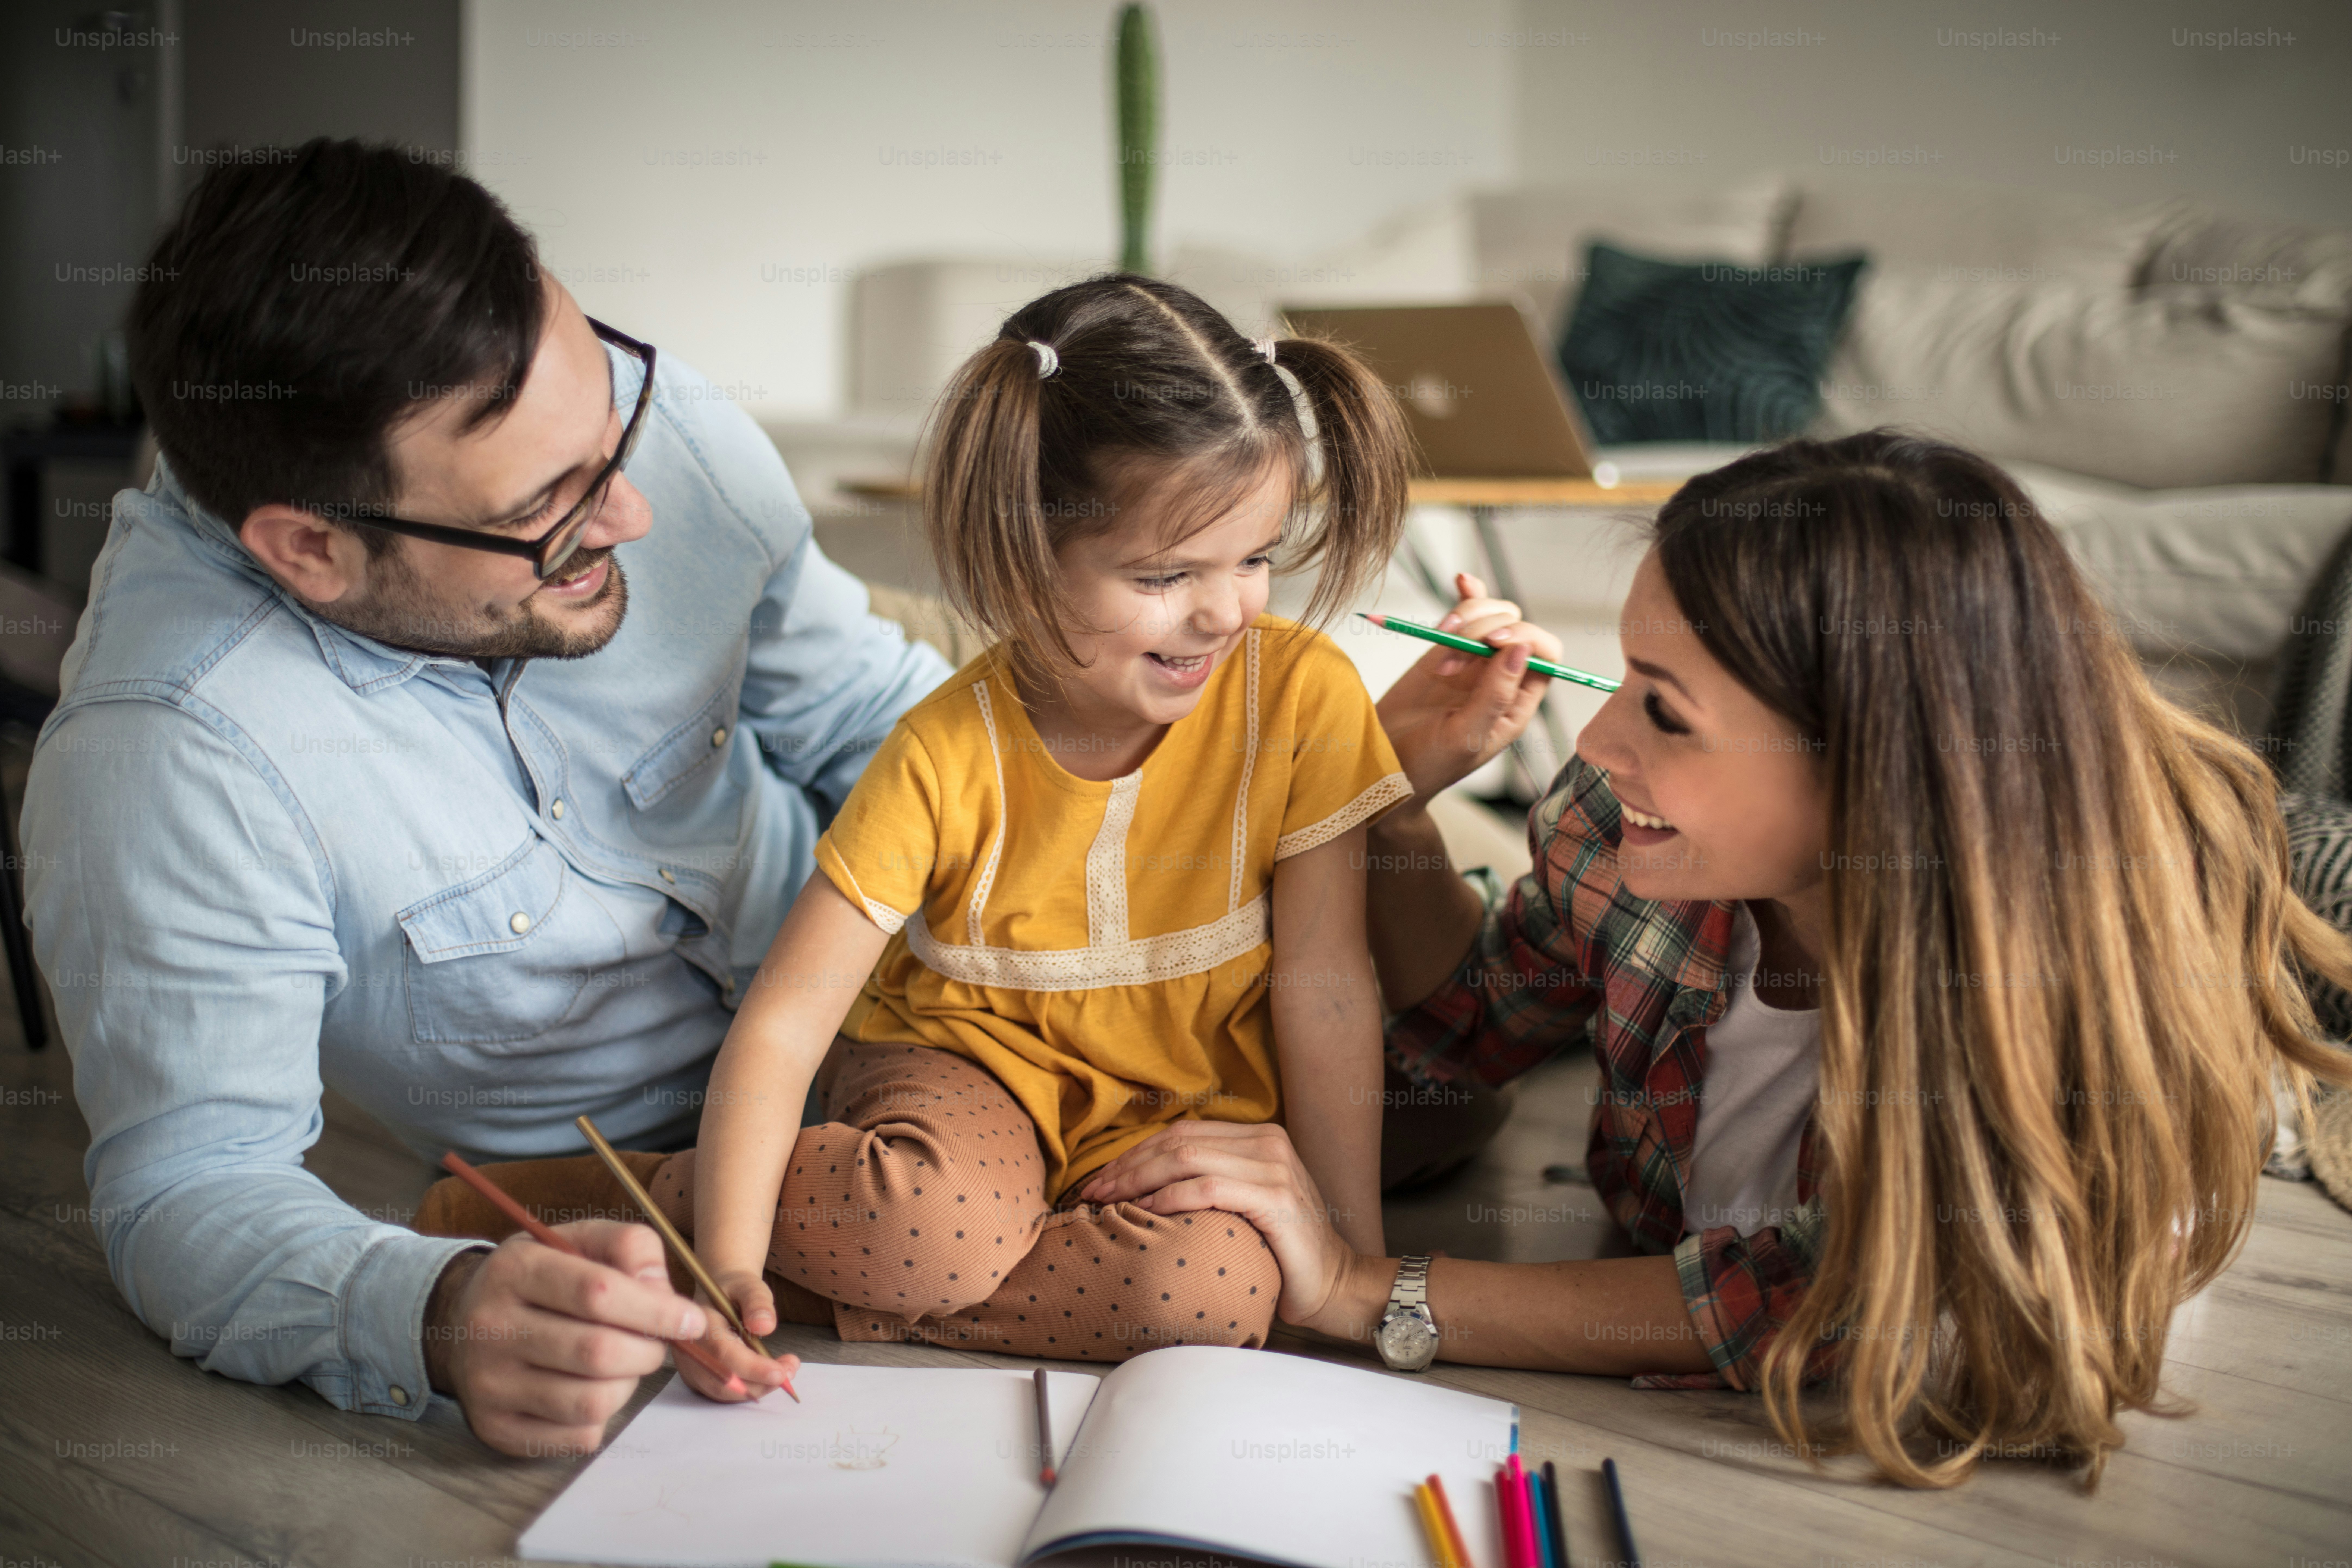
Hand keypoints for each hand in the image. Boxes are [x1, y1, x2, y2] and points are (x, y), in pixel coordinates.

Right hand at [427, 1221, 797, 1455]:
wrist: (461, 1323)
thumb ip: (631, 1247)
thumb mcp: (580, 1240)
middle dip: (648, 1351)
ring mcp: (489, 1384)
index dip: (656, 1310)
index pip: (597, 1293)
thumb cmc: (542, 1279)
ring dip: (628, 1386)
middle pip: (599, 1353)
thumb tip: (663, 1294)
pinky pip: (577, 1436)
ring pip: (591, 1402)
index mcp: (515, 1270)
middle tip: (656, 1343)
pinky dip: (603, 1417)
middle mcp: (492, 1328)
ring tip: (623, 1364)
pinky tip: (593, 1388)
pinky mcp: (496, 1428)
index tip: (690, 1320)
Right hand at [673, 1269, 793, 1403]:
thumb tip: (765, 1327)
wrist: (717, 1294)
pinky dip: (748, 1389)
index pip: (724, 1352)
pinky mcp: (696, 1377)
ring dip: (758, 1388)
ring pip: (724, 1392)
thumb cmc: (734, 1290)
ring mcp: (690, 1366)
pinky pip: (722, 1393)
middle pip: (723, 1380)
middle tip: (790, 1370)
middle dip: (761, 1383)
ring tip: (785, 1370)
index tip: (781, 1372)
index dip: (753, 1367)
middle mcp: (690, 1349)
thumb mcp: (749, 1286)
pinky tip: (766, 1375)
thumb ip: (757, 1302)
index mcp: (700, 1323)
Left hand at [1074, 1121, 1375, 1333]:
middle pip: (1178, 1142)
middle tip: (1091, 1191)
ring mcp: (1273, 1167)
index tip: (1100, 1179)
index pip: (1181, 1133)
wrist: (1333, 1285)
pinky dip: (1170, 1196)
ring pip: (1187, 1158)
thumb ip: (1209, 1181)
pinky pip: (1208, 1187)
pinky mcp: (1275, 1197)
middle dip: (1127, 1165)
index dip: (1135, 1152)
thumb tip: (1143, 1182)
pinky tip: (1146, 1209)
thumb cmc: (1280, 1251)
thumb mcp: (1242, 1203)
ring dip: (1138, 1178)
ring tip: (1106, 1201)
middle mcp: (1268, 1142)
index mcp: (1258, 1138)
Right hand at [1376, 573, 1564, 804]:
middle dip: (1486, 630)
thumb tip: (1522, 650)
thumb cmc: (1430, 763)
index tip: (1492, 644)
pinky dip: (1467, 596)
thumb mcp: (1466, 737)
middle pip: (1516, 628)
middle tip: (1451, 657)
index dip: (1525, 639)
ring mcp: (1474, 661)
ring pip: (1492, 617)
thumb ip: (1495, 696)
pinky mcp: (1446, 651)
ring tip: (1440, 647)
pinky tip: (1463, 582)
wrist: (1385, 762)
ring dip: (1468, 618)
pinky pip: (1465, 616)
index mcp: (1518, 703)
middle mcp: (1502, 677)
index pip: (1545, 656)